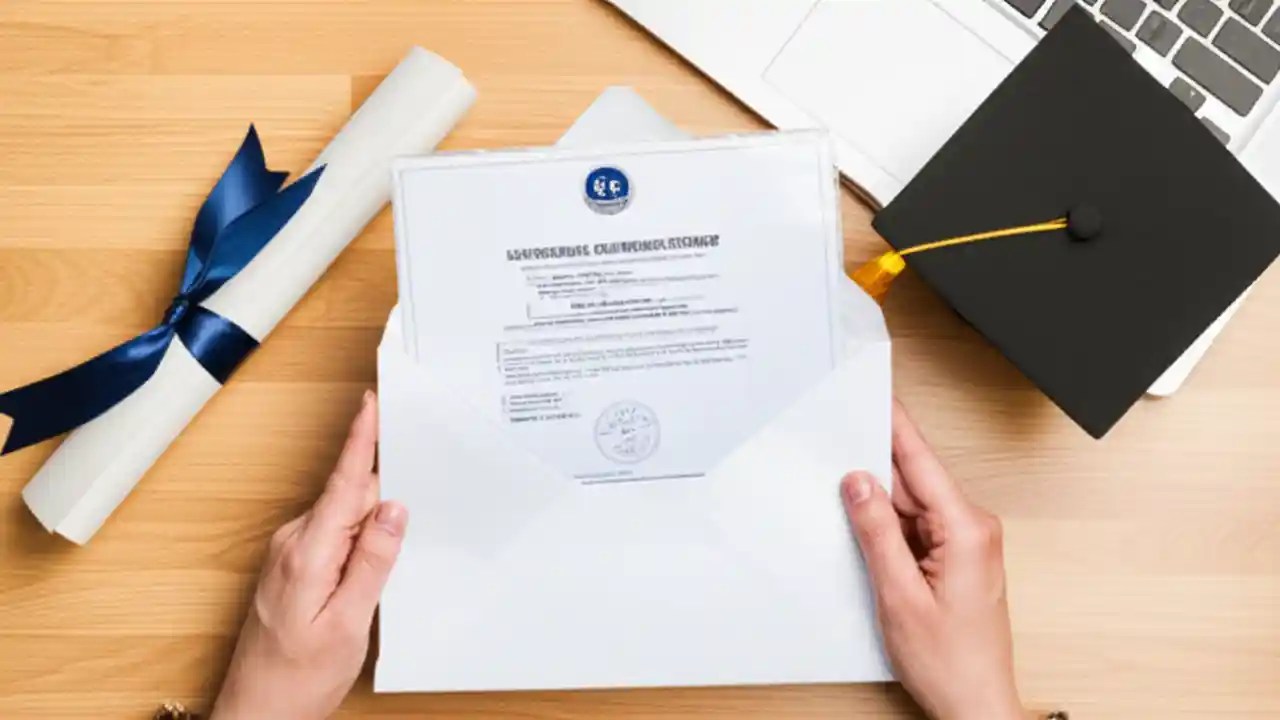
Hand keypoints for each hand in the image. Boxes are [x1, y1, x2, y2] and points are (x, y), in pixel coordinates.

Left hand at [211, 391, 406, 719]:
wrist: (256, 714)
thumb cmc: (298, 678)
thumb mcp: (348, 623)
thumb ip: (372, 562)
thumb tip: (394, 509)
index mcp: (308, 553)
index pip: (343, 484)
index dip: (360, 441)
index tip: (371, 403)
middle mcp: (292, 545)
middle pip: (349, 497)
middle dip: (383, 488)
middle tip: (417, 481)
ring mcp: (288, 555)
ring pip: (343, 517)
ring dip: (372, 520)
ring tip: (397, 538)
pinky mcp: (291, 568)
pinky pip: (332, 536)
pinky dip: (357, 537)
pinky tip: (372, 559)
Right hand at [841, 401, 1021, 719]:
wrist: (976, 705)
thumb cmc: (950, 662)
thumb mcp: (899, 595)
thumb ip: (876, 533)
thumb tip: (858, 483)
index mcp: (966, 528)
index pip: (921, 460)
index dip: (895, 424)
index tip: (875, 393)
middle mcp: (972, 528)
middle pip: (913, 479)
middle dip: (873, 467)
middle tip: (832, 450)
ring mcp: (965, 542)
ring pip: (911, 504)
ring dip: (879, 503)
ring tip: (842, 503)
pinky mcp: (956, 557)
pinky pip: (916, 526)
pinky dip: (889, 525)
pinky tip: (864, 531)